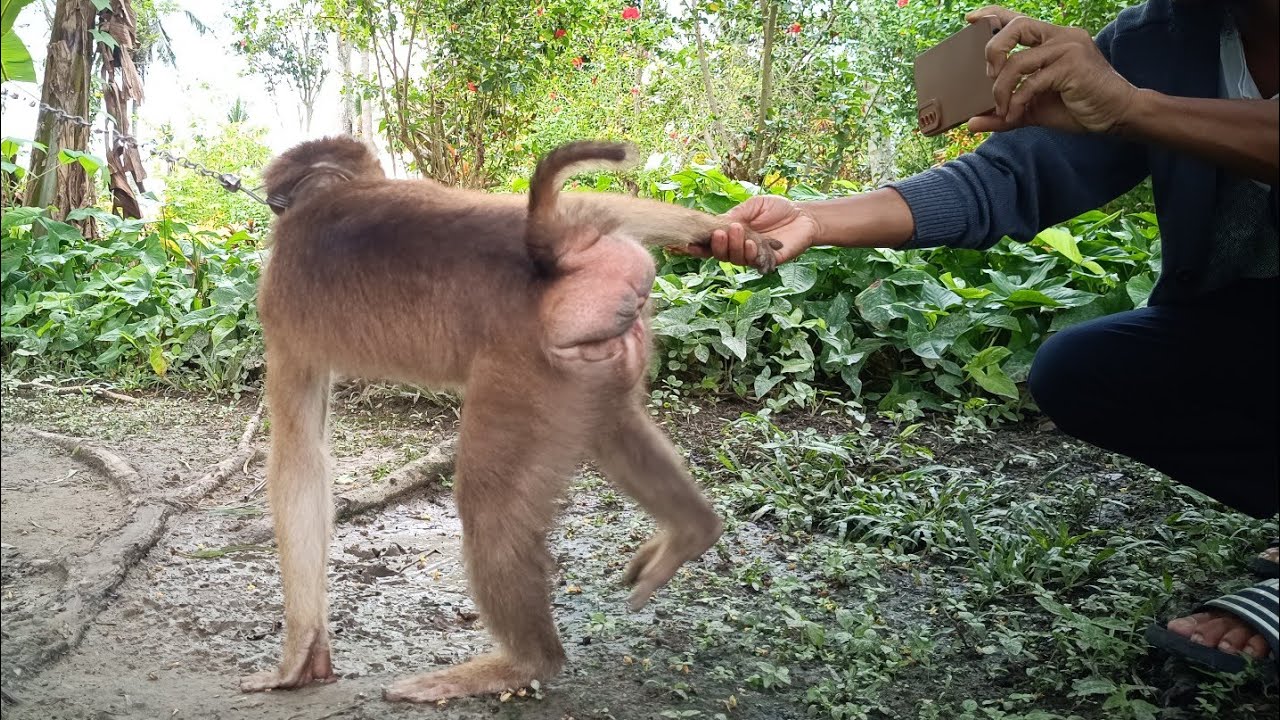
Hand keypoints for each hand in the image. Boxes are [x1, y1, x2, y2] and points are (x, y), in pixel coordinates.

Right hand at [673, 195, 816, 267]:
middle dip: (719, 243)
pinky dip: (752, 255)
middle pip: (721, 254)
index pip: (712, 245)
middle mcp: (740, 249)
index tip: (687, 244)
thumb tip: (719, 223)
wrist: (803, 215)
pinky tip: (752, 244)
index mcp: (733, 236)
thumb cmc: (777, 208)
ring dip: (735, 246)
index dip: (699, 247)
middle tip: (722, 230)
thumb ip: (736, 214)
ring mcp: (753, 257)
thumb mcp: (752, 206)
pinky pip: (756, 264)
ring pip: (736, 259)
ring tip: (738, 230)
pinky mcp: (769, 263)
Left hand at [964, 6, 1138, 133]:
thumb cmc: (1076, 107)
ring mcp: (1068, 48)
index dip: (993, 15)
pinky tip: (1016, 114)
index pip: (1018, 19)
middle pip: (1017, 26)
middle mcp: (1060, 36)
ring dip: (1002, 88)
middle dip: (994, 49)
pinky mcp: (1073, 66)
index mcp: (1051, 39)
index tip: (971, 20)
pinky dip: (1018, 100)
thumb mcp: (1033, 109)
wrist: (1115, 115)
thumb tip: (971, 123)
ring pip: (1019, 60)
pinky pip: (1033, 81)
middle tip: (989, 75)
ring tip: (1002, 108)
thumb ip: (1004, 113)